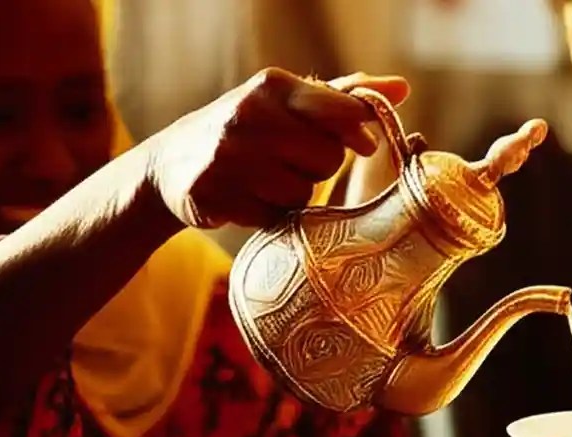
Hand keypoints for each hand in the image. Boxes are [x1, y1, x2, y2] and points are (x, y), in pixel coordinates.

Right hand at [147, 69, 410, 228]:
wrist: (171, 163)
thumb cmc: (247, 131)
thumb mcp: (288, 104)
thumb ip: (344, 97)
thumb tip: (401, 88)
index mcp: (272, 86)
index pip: (337, 109)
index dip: (357, 132)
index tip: (366, 145)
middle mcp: (248, 113)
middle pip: (326, 158)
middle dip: (317, 168)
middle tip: (290, 163)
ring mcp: (227, 153)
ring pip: (301, 192)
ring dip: (291, 196)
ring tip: (265, 182)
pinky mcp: (212, 191)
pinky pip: (271, 216)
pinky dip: (266, 215)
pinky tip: (247, 199)